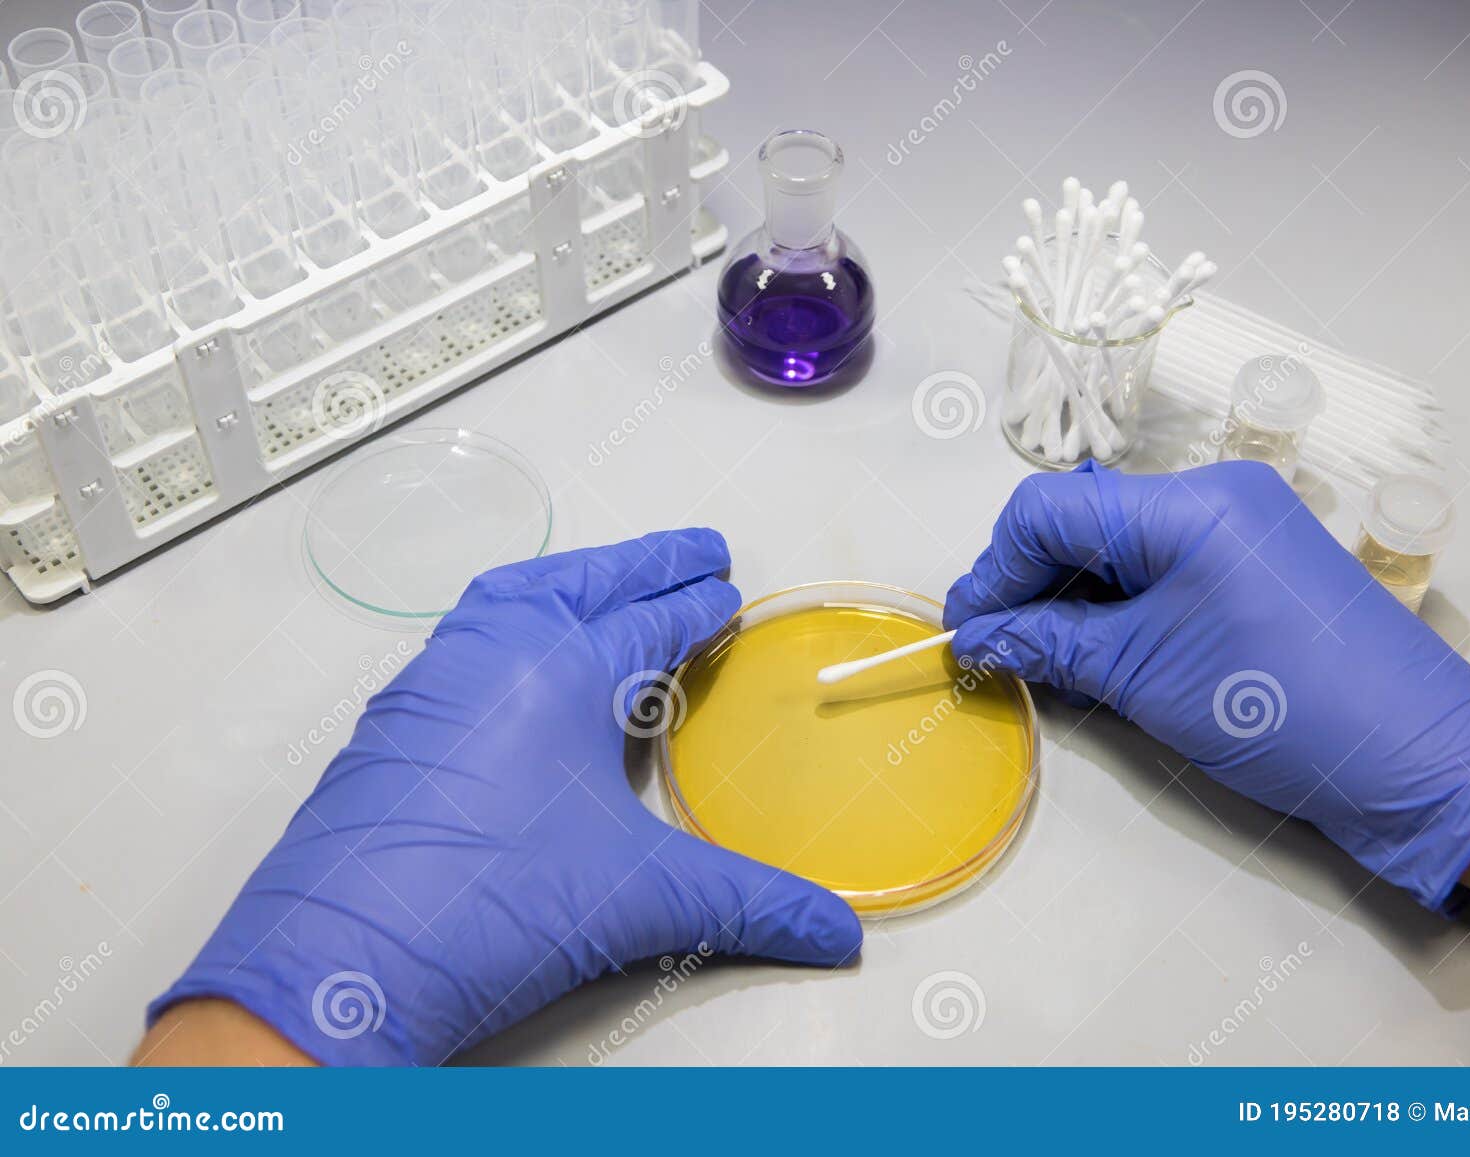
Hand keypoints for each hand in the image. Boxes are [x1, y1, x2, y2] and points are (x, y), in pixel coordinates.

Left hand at [149, 529, 860, 1065]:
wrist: (340, 968)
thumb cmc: (480, 909)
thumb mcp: (638, 900)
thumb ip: (747, 904)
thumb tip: (832, 932)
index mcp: (555, 667)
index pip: (648, 620)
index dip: (695, 604)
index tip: (723, 590)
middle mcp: (487, 656)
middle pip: (582, 582)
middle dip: (643, 564)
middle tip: (692, 552)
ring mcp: (430, 687)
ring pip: (510, 600)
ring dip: (570, 582)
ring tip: (611, 585)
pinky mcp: (392, 730)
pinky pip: (463, 641)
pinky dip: (510, 625)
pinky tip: (523, 665)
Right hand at [943, 461, 1469, 909]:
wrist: (1416, 759)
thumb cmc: (1287, 711)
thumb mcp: (1146, 678)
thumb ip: (1052, 645)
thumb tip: (981, 638)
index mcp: (1188, 505)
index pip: (1050, 511)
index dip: (995, 570)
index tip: (968, 631)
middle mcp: (1214, 496)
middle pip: (1082, 519)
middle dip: (1027, 582)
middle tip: (994, 647)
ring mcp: (1240, 528)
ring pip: (1119, 543)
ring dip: (1070, 596)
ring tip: (1038, 658)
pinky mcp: (1255, 565)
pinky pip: (1163, 566)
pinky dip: (1118, 604)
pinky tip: (1091, 650)